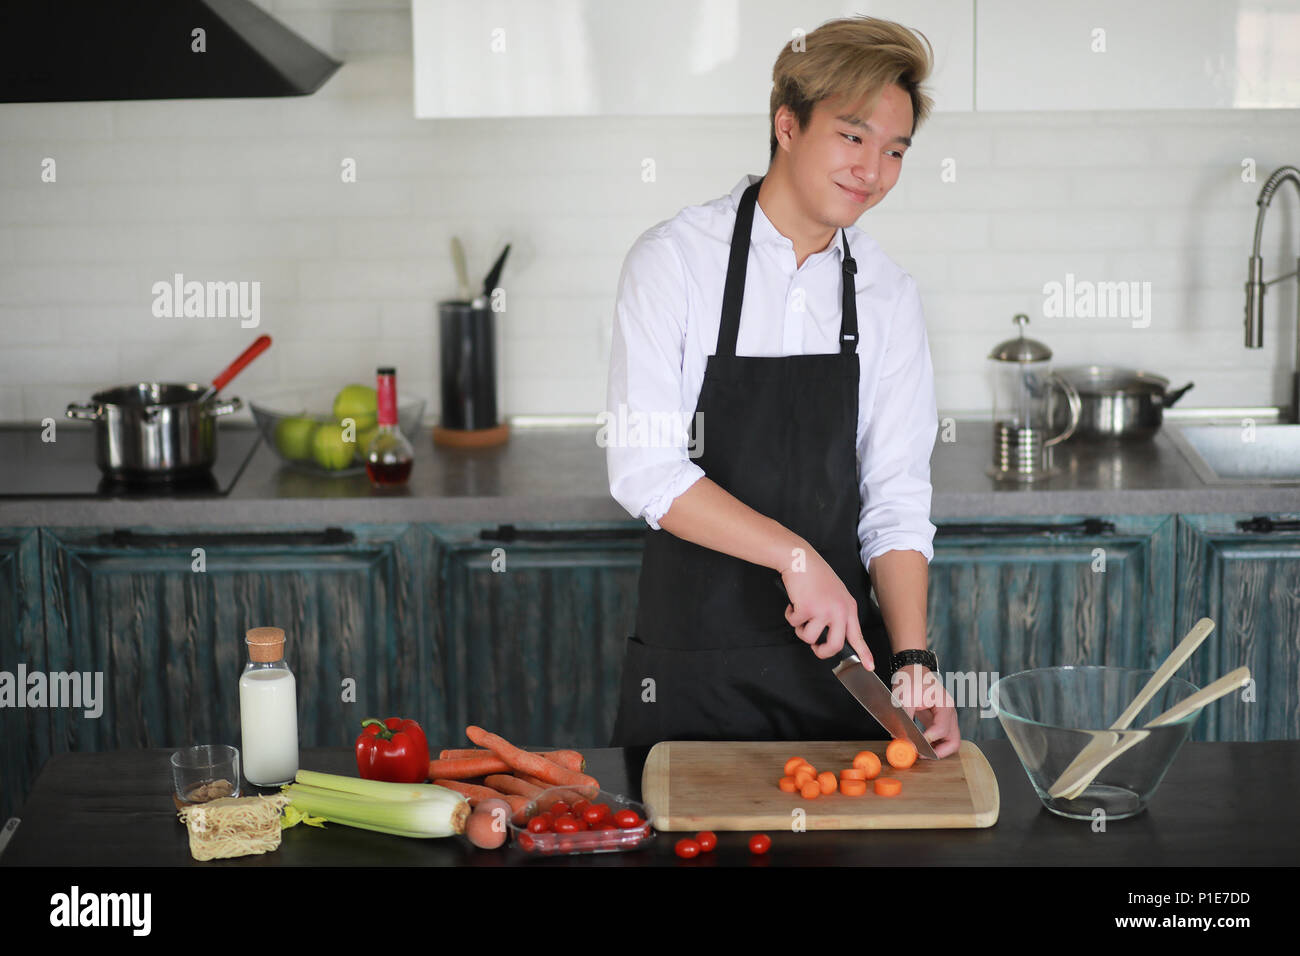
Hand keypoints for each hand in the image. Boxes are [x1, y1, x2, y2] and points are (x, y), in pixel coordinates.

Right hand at [780, 549, 873, 668]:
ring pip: (809, 638)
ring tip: (800, 613)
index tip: (869, 666)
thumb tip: (830, 634)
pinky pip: (794, 624)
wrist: (801, 559)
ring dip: (800, 629)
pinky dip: (790, 615)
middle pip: (834, 646)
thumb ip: (837, 614)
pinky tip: (793, 603)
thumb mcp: (836, 595)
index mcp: (849, 608)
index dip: (864, 653)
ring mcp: (823, 611)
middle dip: (821, 652)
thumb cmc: (816, 576)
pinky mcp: (806, 609)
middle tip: (815, 647)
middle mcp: (839, 611)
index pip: (858, 635)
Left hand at [891, 664, 960, 758]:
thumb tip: (900, 738)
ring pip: (949, 741)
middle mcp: (949, 713)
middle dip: (939, 752)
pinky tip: (918, 745)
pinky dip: (932, 744)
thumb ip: (904, 718)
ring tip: (919, 752)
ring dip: (936, 750)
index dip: (928, 739)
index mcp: (944, 705)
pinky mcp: (938, 720)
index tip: (914, 745)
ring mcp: (945, 718)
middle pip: (953, 740)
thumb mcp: (905, 697)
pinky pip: (940, 737)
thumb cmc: (912, 678)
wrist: (913, 668)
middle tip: (922, 755)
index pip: (942, 729)